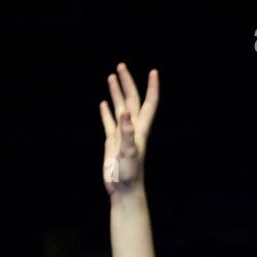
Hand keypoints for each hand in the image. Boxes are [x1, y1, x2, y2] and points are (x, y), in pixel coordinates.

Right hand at [101, 62, 159, 195]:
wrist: (124, 190)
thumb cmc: (130, 174)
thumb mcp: (129, 152)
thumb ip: (127, 133)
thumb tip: (124, 113)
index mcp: (140, 129)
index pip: (148, 103)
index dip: (152, 88)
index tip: (153, 71)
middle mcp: (132, 129)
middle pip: (132, 101)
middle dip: (127, 83)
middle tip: (120, 66)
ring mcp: (122, 135)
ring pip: (119, 108)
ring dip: (116, 93)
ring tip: (111, 77)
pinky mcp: (112, 142)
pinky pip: (109, 123)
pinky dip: (106, 112)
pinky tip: (103, 104)